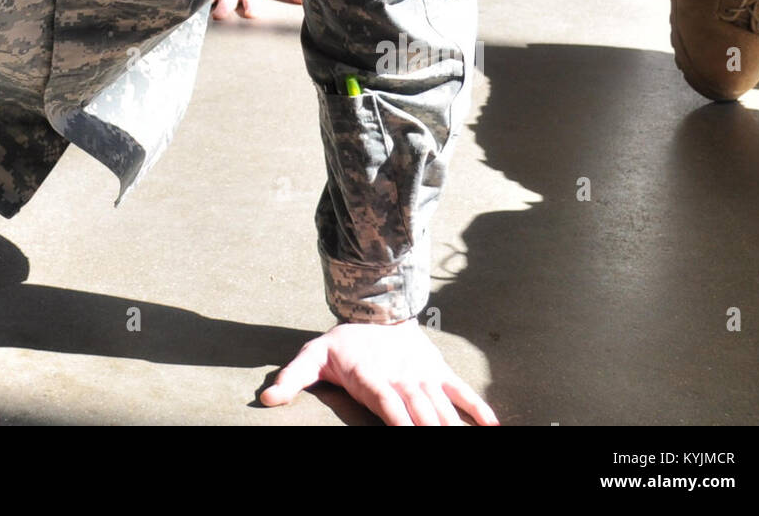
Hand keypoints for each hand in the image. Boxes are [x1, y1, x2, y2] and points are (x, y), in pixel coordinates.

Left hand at [261, 319, 498, 425]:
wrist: (374, 307)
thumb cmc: (341, 343)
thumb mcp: (312, 356)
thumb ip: (291, 378)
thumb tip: (265, 400)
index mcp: (372, 378)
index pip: (388, 404)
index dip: (399, 422)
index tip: (409, 436)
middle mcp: (401, 378)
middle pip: (421, 413)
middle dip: (432, 433)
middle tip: (445, 450)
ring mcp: (422, 375)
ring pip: (443, 407)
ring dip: (455, 428)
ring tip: (466, 445)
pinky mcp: (437, 371)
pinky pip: (461, 392)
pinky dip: (478, 409)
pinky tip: (494, 427)